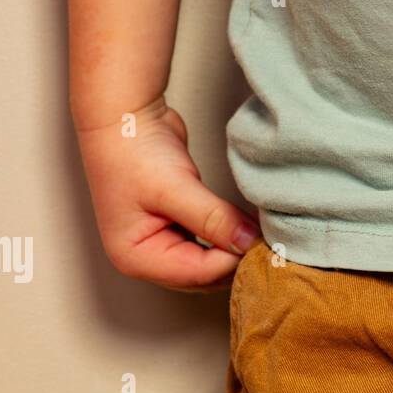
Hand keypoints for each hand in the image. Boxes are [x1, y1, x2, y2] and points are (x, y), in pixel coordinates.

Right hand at [75, 96, 260, 292]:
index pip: (198, 274)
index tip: (263, 240)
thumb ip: (213, 218)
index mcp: (136, 257)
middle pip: (204, 275)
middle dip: (235, 258)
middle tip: (269, 238)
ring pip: (210, 261)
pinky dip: (228, 235)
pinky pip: (209, 242)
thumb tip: (248, 242)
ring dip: (234, 248)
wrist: (123, 117)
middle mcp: (147, 257)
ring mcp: (161, 241)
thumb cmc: (132, 151)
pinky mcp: (176, 225)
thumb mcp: (175, 187)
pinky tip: (247, 224)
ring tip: (261, 232)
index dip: (233, 258)